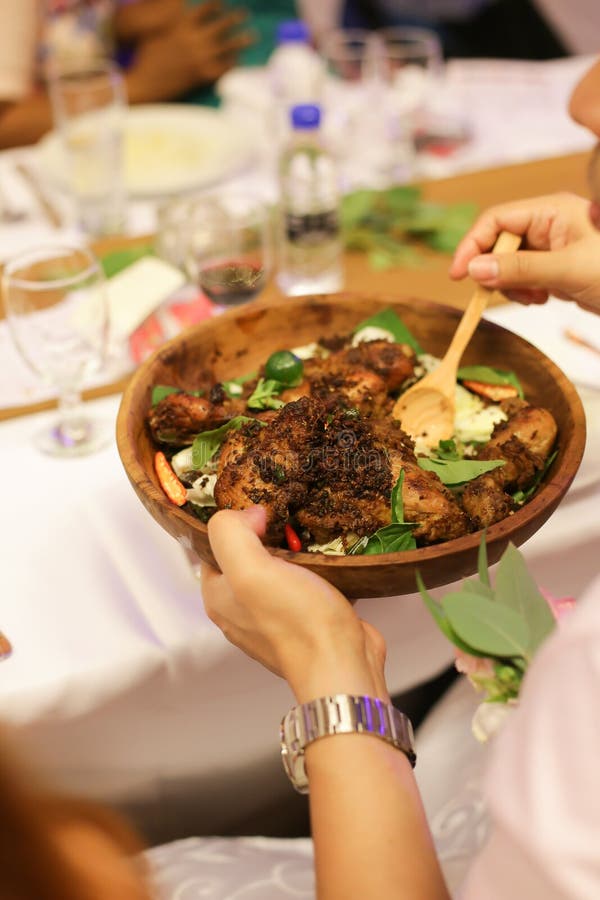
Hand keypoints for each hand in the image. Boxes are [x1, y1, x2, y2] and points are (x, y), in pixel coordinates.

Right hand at [126, 1, 254, 102]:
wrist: (146, 82)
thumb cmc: (146, 56)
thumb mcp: (155, 31)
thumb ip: (169, 20)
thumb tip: (175, 9)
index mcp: (183, 26)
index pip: (205, 8)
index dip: (216, 3)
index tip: (224, 1)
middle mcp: (195, 39)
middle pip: (221, 25)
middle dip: (234, 18)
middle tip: (245, 13)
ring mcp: (200, 57)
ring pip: (227, 47)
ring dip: (241, 40)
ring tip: (253, 36)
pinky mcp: (202, 75)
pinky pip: (223, 68)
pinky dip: (232, 63)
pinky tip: (238, 61)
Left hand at [201, 507, 388, 703]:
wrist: (341, 664)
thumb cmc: (296, 620)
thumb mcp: (250, 569)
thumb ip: (232, 534)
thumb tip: (249, 514)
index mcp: (219, 597)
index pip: (214, 547)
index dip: (236, 524)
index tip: (263, 514)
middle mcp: (241, 610)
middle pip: (247, 556)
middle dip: (268, 535)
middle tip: (290, 522)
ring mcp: (274, 618)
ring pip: (278, 570)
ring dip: (295, 552)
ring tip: (311, 538)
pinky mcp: (306, 621)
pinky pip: (306, 585)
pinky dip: (317, 571)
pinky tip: (330, 560)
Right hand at [449, 192, 599, 313]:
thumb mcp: (567, 271)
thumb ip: (520, 269)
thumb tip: (474, 270)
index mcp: (552, 210)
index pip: (497, 220)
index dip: (472, 245)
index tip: (459, 275)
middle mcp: (549, 223)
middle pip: (498, 242)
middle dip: (494, 270)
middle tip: (496, 294)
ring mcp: (552, 246)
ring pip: (508, 263)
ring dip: (510, 284)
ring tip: (533, 298)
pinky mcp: (555, 267)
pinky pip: (523, 276)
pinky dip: (523, 291)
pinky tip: (541, 299)